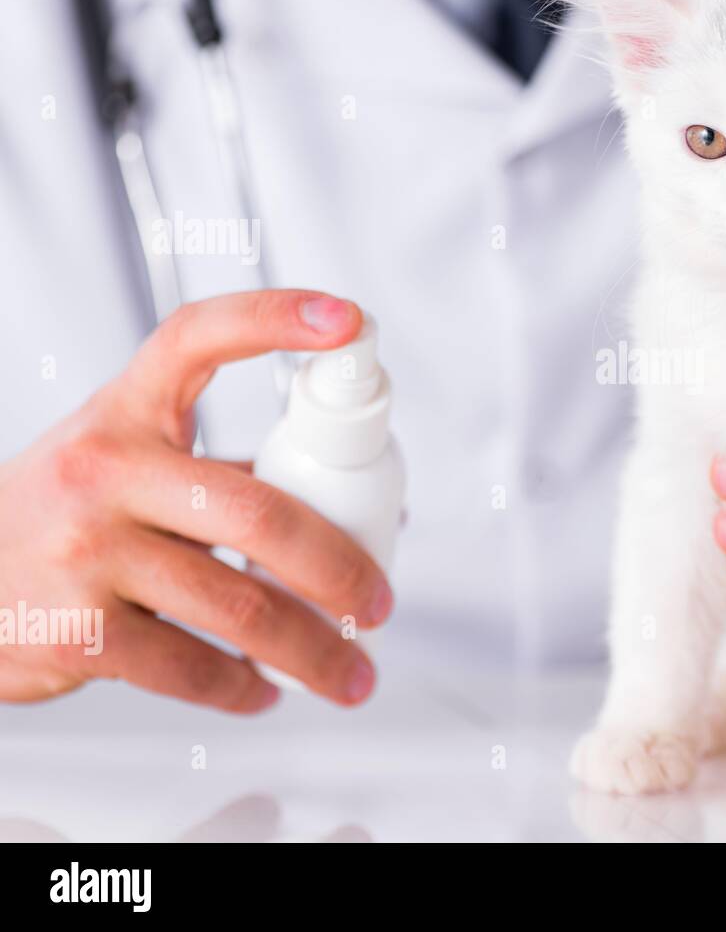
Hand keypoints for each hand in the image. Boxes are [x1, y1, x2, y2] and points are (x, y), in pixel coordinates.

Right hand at [0, 290, 390, 709]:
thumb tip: (344, 506)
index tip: (346, 320)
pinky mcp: (77, 632)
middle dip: (341, 570)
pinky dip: (243, 689)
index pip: (199, 337)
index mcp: (128, 413)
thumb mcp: (127, 463)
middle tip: (377, 602)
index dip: (275, 319)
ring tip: (347, 672)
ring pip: (240, 608)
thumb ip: (224, 472)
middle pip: (260, 515)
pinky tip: (262, 691)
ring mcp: (86, 552)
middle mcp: (104, 471)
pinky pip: (191, 669)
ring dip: (314, 652)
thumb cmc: (64, 514)